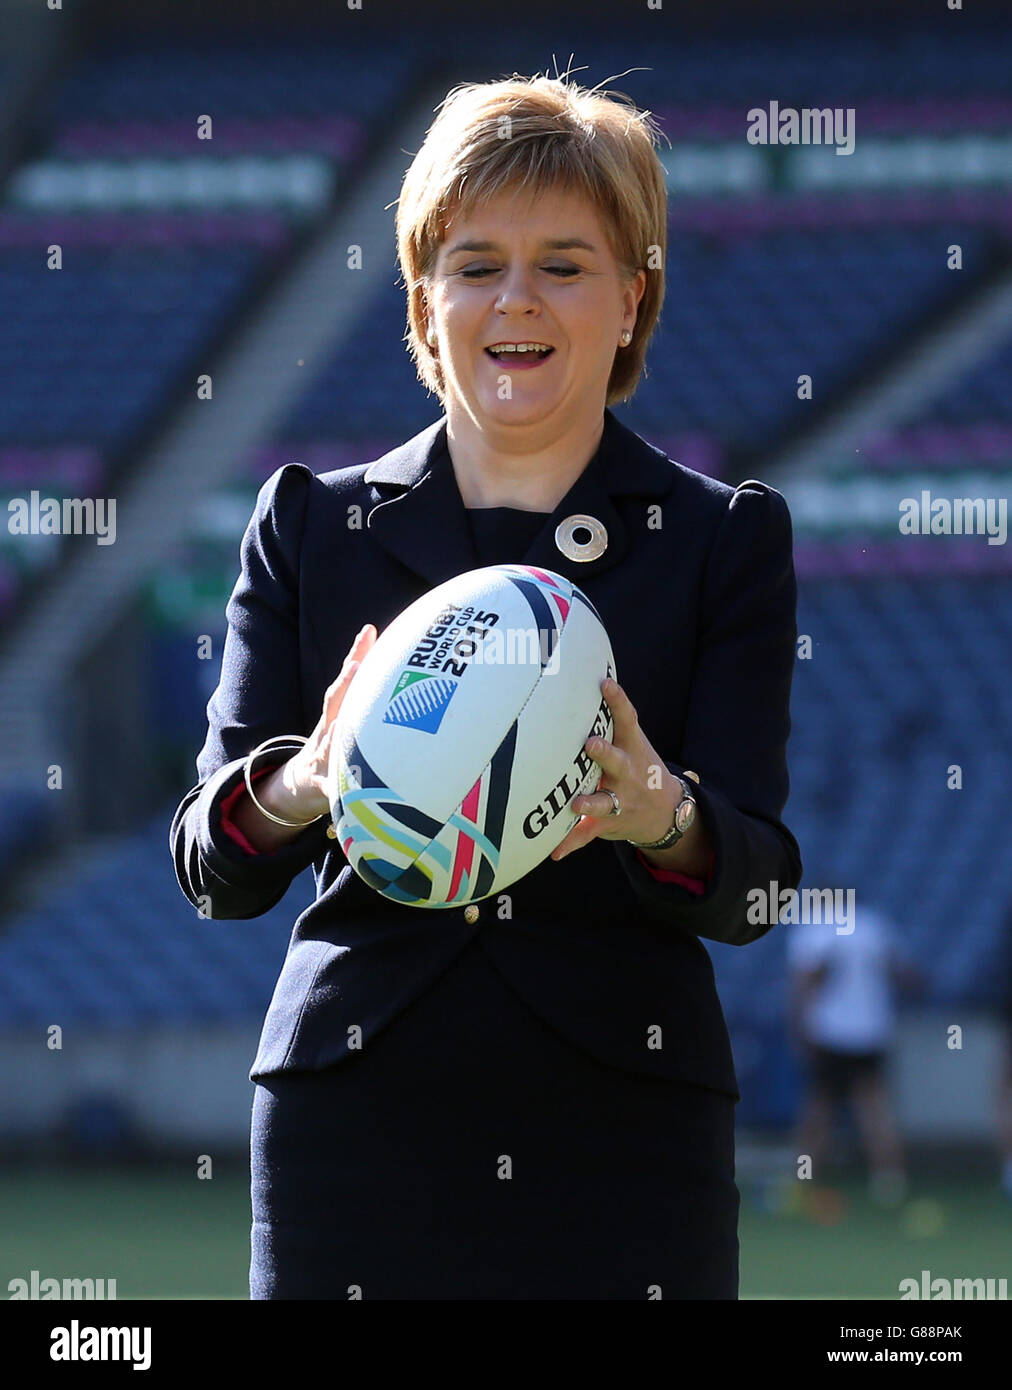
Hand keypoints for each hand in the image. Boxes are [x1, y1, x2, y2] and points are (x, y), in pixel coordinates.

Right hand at [280, 624, 377, 819]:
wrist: (302, 782)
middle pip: (334, 704)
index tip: (368, 633)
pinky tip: (345, 788)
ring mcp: (325, 757)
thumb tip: (376, 639)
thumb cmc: (334, 740)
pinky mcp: (328, 787)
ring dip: (338, 736)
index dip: (356, 656)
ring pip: (332, 744)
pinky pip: (334, 789)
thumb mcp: (344, 711)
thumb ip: (358, 681)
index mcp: (337, 712)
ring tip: (343, 726)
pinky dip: (338, 790)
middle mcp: (329, 730)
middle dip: (344, 685)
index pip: (347, 680)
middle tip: (356, 666)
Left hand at [550, 676, 679, 860]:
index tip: (605, 683)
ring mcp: (620, 799)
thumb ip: (613, 718)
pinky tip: (555, 850)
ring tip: (575, 804)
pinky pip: (588, 833)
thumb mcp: (632, 744)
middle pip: (617, 762)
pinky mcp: (609, 821)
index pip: (627, 721)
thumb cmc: (637, 768)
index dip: (618, 702)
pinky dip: (572, 842)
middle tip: (591, 744)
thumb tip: (593, 676)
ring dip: (589, 802)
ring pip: (604, 801)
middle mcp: (628, 773)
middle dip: (605, 754)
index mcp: (632, 749)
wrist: (666, 812)